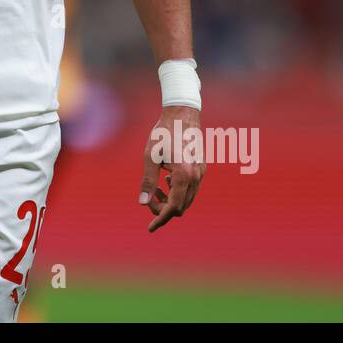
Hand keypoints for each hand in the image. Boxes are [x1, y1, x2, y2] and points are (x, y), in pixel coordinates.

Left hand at [139, 105, 204, 231]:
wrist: (182, 114)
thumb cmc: (163, 133)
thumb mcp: (150, 156)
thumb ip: (147, 181)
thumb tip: (141, 203)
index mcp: (183, 175)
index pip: (173, 208)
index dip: (160, 218)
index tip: (150, 228)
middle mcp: (196, 177)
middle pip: (181, 207)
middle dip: (164, 209)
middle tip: (148, 199)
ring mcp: (201, 173)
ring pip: (187, 199)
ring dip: (171, 200)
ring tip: (156, 188)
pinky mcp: (201, 168)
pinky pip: (191, 189)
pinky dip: (178, 191)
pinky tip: (166, 180)